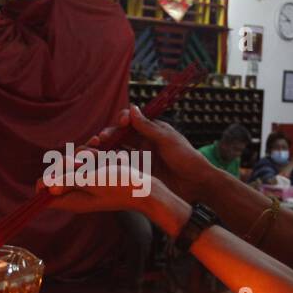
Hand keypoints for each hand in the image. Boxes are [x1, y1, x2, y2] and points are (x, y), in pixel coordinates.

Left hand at [41, 148, 156, 215]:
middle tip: (85, 160)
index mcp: (72, 200)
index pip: (45, 194)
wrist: (146, 189)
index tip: (60, 168)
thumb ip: (67, 181)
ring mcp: (88, 185)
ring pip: (74, 163)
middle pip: (58, 174)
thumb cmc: (120, 186)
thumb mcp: (92, 181)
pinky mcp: (98, 177)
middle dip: (70, 161)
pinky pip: (89, 162)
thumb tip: (45, 186)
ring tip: (102, 156)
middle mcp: (77, 194)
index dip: (46, 179)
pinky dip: (96, 154)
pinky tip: (104, 147)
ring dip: (86, 154)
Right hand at [87, 105, 214, 202]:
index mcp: (151, 131)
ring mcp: (141, 159)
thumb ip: (147, 126)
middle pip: (120, 137)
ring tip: (96, 152)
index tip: (121, 123)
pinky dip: (112, 165)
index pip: (131, 122)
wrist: (197, 184)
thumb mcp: (167, 140)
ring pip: (118, 151)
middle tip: (99, 139)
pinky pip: (122, 167)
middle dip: (108, 136)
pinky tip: (105, 165)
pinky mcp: (139, 174)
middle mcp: (143, 143)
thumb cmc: (186, 157)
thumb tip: (131, 108)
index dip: (122, 121)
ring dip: (106, 150)